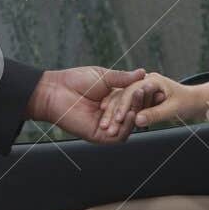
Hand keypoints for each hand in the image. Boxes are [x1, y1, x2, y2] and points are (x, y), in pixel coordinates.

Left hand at [25, 65, 147, 141]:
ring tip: (138, 102)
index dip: (143, 95)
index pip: (134, 100)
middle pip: (134, 113)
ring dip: (135, 114)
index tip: (152, 86)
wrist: (55, 92)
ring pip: (128, 126)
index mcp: (113, 100)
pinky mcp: (100, 136)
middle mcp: (112, 114)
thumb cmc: (75, 81)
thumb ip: (123, 78)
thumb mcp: (103, 76)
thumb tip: (142, 72)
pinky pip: (119, 137)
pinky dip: (127, 127)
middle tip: (147, 93)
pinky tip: (130, 115)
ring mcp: (107, 126)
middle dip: (141, 103)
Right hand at [101, 71, 205, 130]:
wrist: (195, 102)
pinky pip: (125, 105)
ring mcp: (140, 89)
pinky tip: (110, 124)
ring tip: (105, 127)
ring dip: (113, 114)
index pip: (132, 91)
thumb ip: (156, 114)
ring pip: (121, 100)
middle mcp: (144, 82)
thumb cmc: (188, 103)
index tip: (117, 119)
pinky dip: (118, 114)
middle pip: (123, 95)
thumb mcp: (173, 109)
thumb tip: (138, 120)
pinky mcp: (139, 98)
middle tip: (106, 126)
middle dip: (114, 110)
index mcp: (152, 80)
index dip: (123, 105)